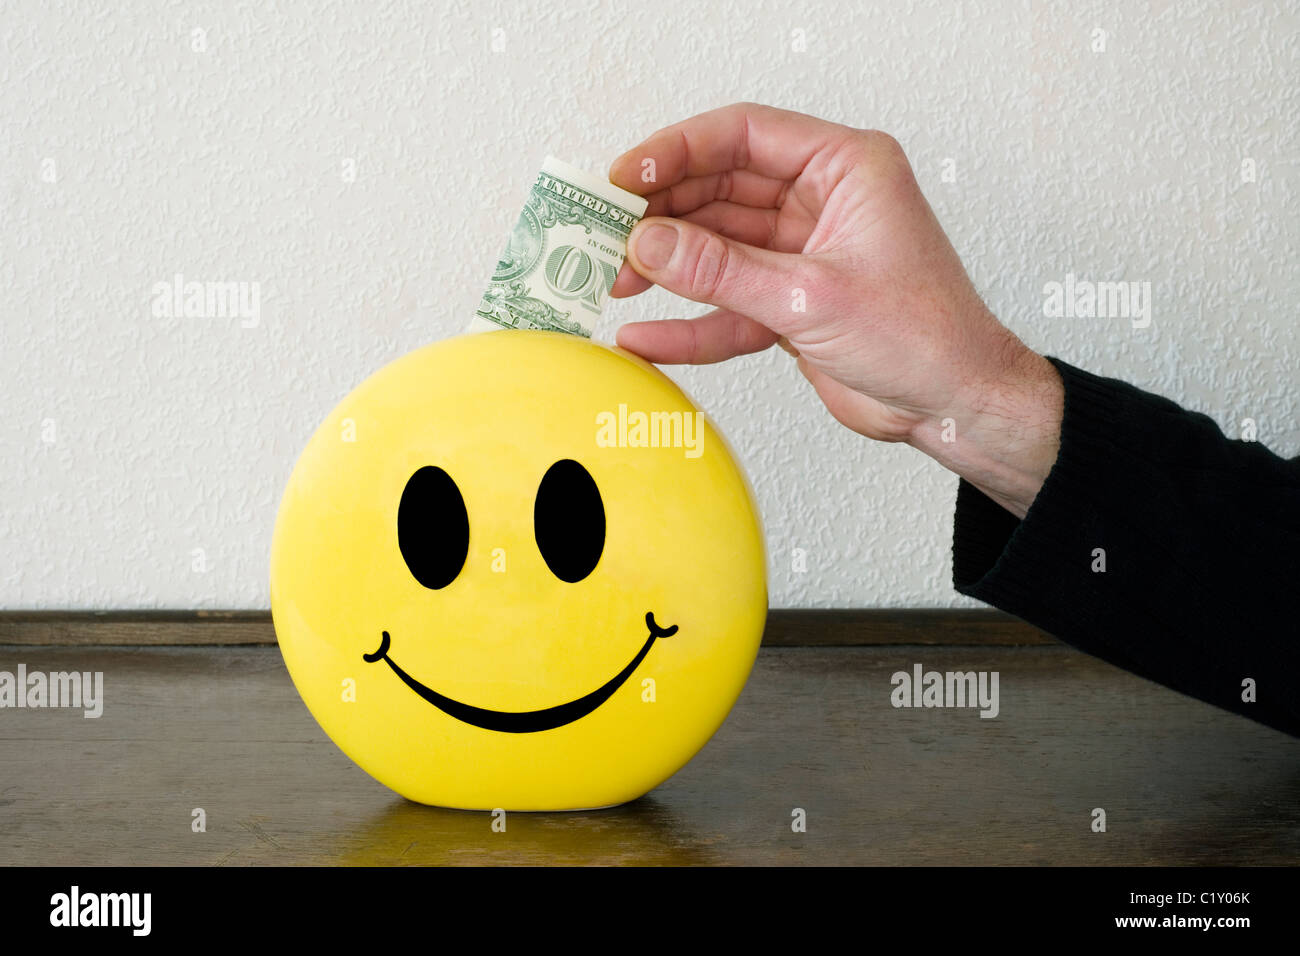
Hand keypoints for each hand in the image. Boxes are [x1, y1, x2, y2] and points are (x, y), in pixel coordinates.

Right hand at [608, 102, 1062, 516]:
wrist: (955, 406)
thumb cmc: (927, 337)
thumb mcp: (810, 298)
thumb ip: (722, 271)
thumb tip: (648, 242)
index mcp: (845, 168)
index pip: (743, 136)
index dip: (677, 151)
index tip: (622, 177)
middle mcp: (821, 202)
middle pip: (720, 188)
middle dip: (662, 213)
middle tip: (604, 231)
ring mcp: (802, 253)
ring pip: (718, 246)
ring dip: (668, 265)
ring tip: (614, 278)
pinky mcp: (790, 303)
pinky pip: (727, 303)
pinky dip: (690, 321)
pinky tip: (646, 335)